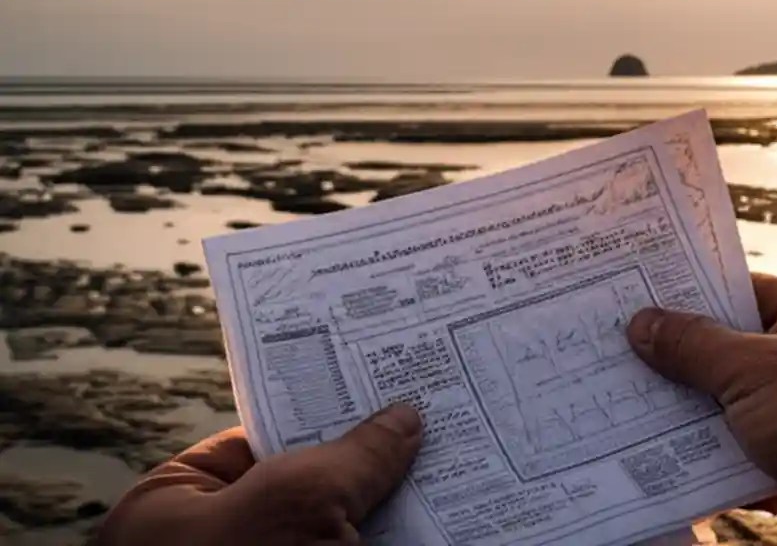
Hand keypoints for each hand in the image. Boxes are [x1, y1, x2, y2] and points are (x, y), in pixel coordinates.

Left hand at [96, 404, 421, 545]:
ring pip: (330, 537)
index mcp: (173, 506)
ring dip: (384, 518)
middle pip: (302, 492)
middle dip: (364, 470)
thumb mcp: (298, 501)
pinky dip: (389, 543)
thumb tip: (401, 419)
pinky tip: (440, 530)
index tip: (384, 397)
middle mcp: (211, 545)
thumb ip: (350, 456)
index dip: (322, 417)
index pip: (256, 443)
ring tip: (453, 481)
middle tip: (430, 433)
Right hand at [627, 273, 776, 545]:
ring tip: (617, 410)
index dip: (688, 293)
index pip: (738, 290)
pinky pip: (732, 464)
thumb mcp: (755, 369)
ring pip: (724, 412)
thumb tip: (643, 325)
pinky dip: (699, 469)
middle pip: (724, 355)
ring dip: (681, 419)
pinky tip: (653, 465)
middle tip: (611, 357)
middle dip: (673, 363)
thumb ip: (695, 348)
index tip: (634, 296)